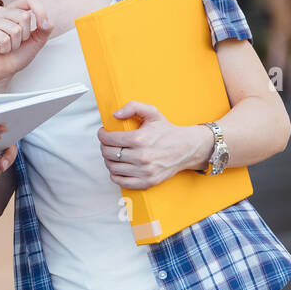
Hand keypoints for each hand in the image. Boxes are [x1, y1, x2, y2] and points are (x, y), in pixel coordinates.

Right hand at [0, 0, 52, 89]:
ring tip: (7, 47)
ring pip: (14, 29)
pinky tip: (0, 50)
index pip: (28, 0)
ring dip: (15, 44)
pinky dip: (6, 48)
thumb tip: (46, 22)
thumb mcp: (37, 40)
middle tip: (16, 42)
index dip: (40, 12)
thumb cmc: (18, 54)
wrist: (4, 71)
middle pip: (24, 16)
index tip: (43, 25)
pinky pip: (4, 38)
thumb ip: (45, 28)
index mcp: (12, 10)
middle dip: (25, 35)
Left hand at [97, 101, 213, 188]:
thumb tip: (116, 114)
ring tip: (114, 153)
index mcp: (140, 139)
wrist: (188, 148)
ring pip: (112, 167)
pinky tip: (119, 166)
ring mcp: (144, 171)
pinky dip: (115, 174)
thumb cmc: (168, 131)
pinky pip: (120, 181)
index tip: (103, 133)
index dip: (102, 135)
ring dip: (108, 160)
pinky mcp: (147, 182)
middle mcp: (142, 156)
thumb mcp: (152, 113)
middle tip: (108, 143)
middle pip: (108, 153)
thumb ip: (133, 107)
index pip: (108, 139)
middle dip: (104, 146)